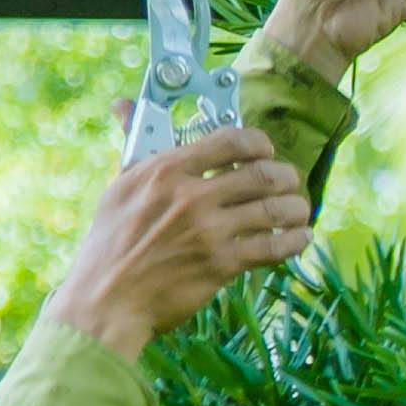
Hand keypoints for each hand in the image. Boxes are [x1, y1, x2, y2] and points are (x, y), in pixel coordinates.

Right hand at [46, 129, 313, 355]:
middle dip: (285, 176)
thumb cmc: (108, 244)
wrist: (106, 301)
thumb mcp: (119, 186)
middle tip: (288, 182)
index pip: (230, 141)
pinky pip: (273, 248)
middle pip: (262, 174)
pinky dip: (294, 241)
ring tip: (299, 210)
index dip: (258, 142)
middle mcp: (192, 197)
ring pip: (274, 209)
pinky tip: (299, 238)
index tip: (265, 150)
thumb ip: (135, 144)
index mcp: (167, 171)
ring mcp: (209, 232)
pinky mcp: (221, 265)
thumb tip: (122, 104)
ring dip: (296, 208)